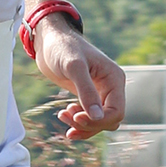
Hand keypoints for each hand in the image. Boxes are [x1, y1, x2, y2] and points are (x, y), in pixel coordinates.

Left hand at [33, 19, 126, 140]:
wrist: (48, 41)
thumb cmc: (62, 47)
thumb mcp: (74, 67)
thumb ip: (86, 91)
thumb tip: (97, 117)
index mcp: (114, 78)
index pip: (116, 111)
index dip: (99, 120)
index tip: (76, 118)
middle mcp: (111, 87)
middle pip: (109, 120)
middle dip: (89, 124)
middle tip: (67, 118)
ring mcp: (100, 93)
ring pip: (99, 122)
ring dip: (82, 125)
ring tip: (63, 116)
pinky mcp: (87, 96)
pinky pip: (89, 117)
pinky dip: (77, 121)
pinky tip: (64, 114)